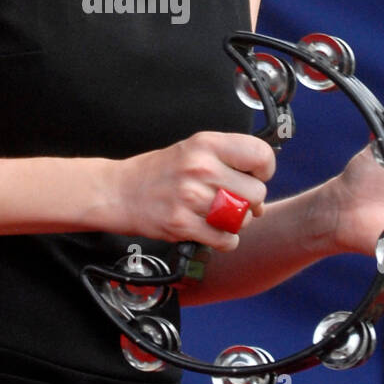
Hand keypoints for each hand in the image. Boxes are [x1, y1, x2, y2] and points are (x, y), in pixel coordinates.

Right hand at [114, 131, 276, 252]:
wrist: (120, 191)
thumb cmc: (160, 171)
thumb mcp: (194, 149)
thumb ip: (228, 157)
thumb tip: (262, 176)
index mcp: (206, 144)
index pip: (261, 154)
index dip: (264, 170)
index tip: (254, 176)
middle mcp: (200, 167)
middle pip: (256, 192)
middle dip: (251, 202)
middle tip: (235, 201)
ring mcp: (190, 196)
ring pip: (243, 218)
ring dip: (236, 222)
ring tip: (219, 215)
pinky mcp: (182, 224)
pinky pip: (225, 239)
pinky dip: (225, 240)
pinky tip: (213, 231)